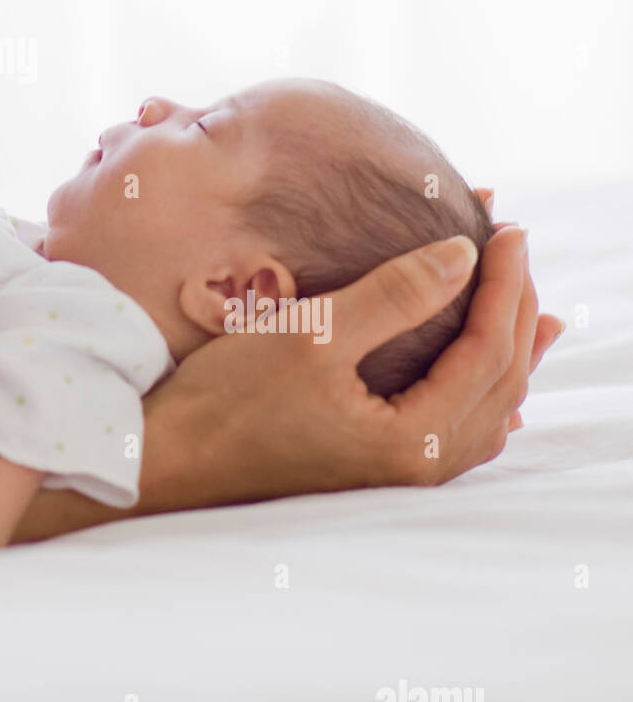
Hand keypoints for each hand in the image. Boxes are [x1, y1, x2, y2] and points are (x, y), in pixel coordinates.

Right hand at [137, 215, 563, 512]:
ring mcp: (395, 471)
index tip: (508, 231)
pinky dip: (481, 390)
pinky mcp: (371, 463)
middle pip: (500, 382)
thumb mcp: (313, 334)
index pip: (488, 351)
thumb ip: (395, 295)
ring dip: (510, 353)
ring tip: (532, 315)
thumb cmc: (229, 397)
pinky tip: (483, 385)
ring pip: (484, 409)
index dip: (503, 286)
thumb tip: (465, 256)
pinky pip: (456, 428)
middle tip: (518, 251)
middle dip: (516, 312)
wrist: (169, 456)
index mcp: (411, 439)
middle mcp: (416, 466)